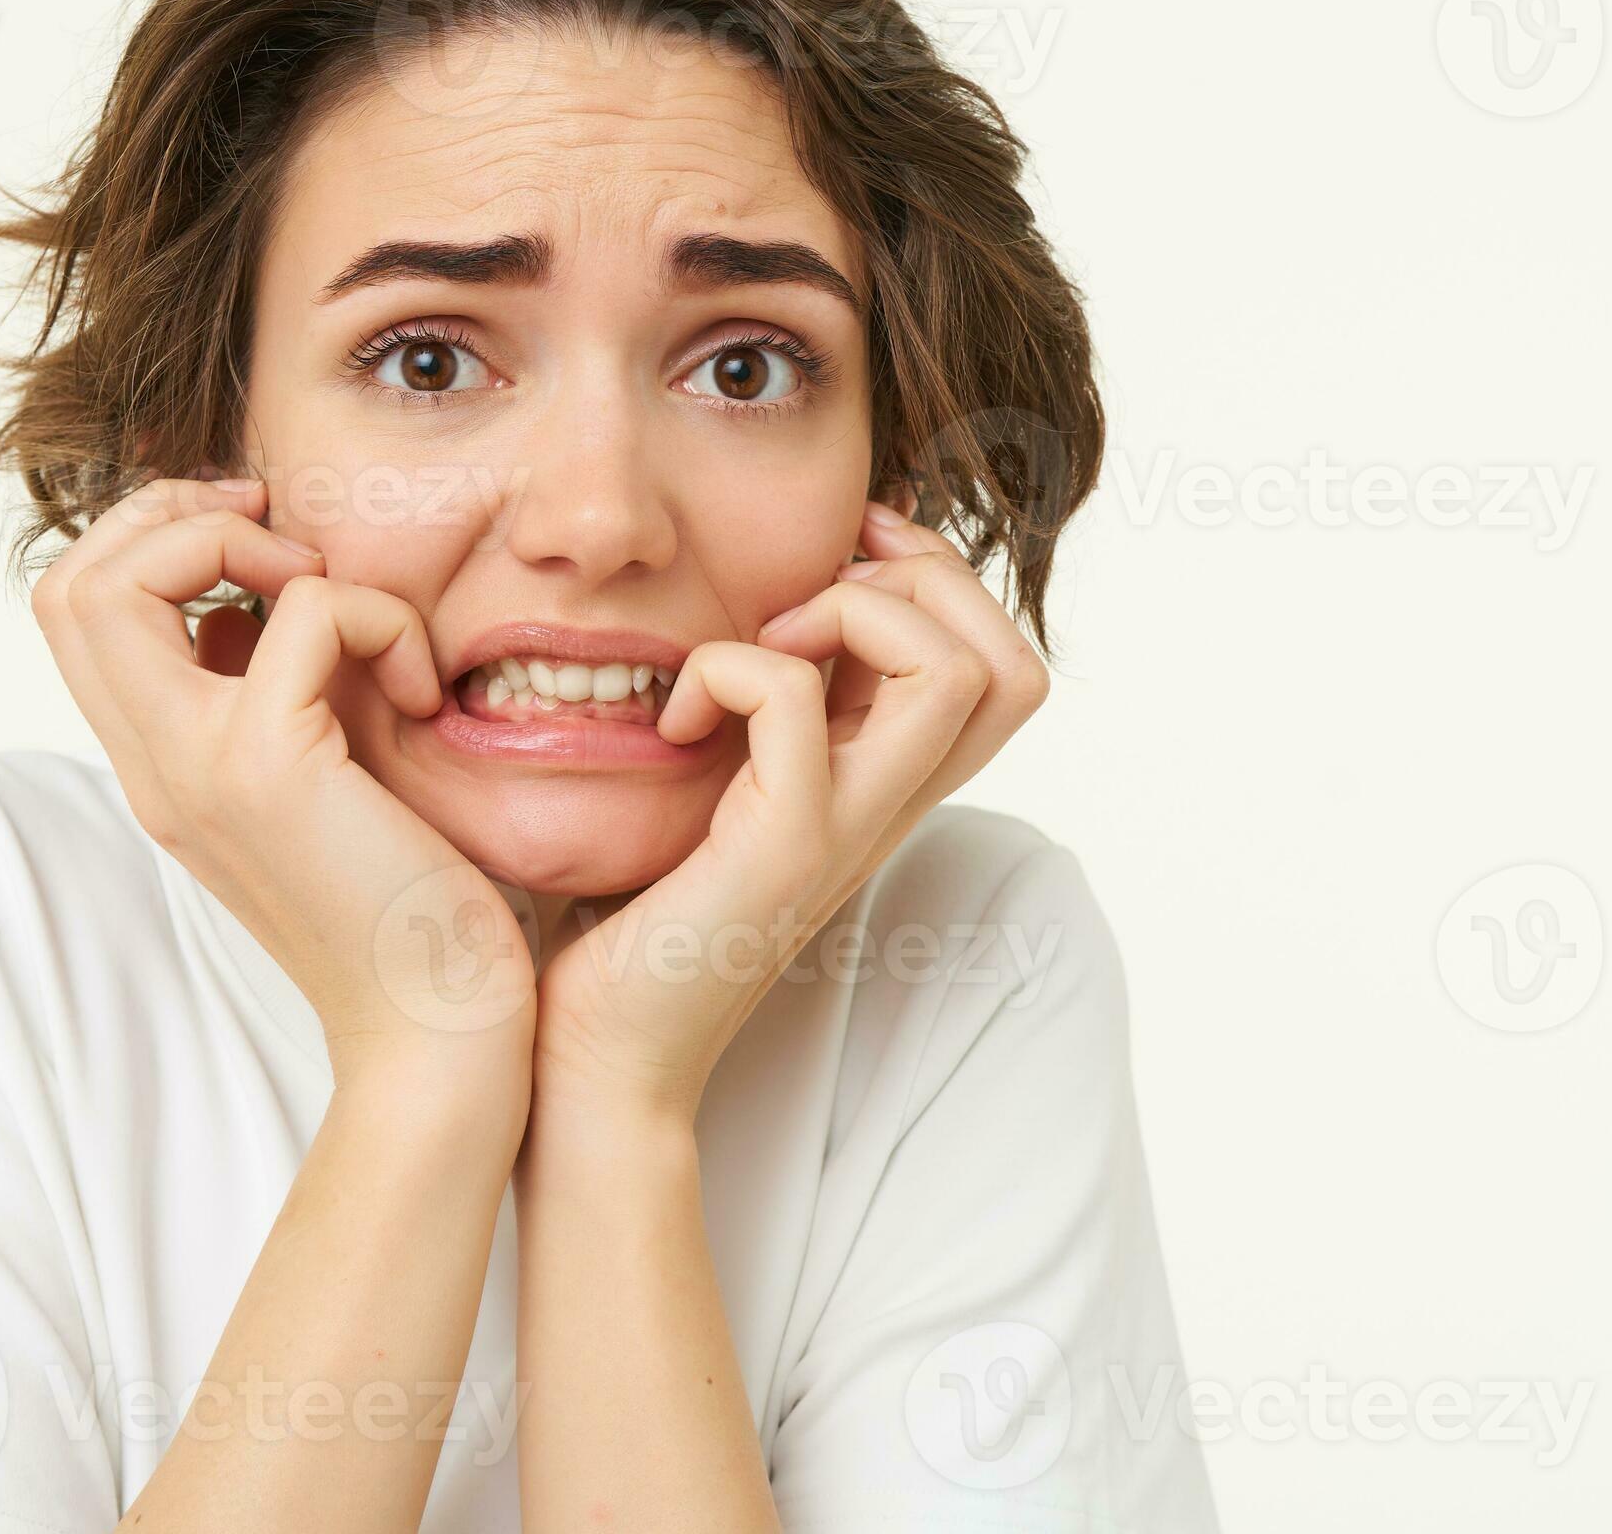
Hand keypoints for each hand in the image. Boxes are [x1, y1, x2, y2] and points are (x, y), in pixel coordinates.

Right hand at [31, 475, 535, 1103]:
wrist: (440, 1031)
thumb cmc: (410, 903)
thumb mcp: (324, 770)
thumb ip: (278, 684)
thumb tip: (283, 585)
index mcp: (161, 766)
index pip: (71, 610)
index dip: (150, 537)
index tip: (258, 546)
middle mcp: (155, 767)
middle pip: (67, 583)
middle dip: (172, 514)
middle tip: (279, 542)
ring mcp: (197, 768)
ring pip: (123, 579)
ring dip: (249, 546)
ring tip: (339, 608)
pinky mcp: (270, 768)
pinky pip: (305, 608)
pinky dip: (378, 615)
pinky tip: (422, 692)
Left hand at [528, 499, 1050, 1126]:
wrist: (598, 1052)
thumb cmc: (634, 915)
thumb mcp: (724, 782)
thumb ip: (765, 709)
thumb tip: (754, 600)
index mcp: (884, 788)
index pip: (1007, 671)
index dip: (942, 582)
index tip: (840, 558)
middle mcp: (889, 810)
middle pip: (1013, 664)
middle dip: (921, 576)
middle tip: (807, 594)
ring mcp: (846, 830)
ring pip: (949, 671)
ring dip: (849, 609)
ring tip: (764, 645)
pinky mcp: (779, 847)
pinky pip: (790, 695)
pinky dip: (726, 666)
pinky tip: (677, 719)